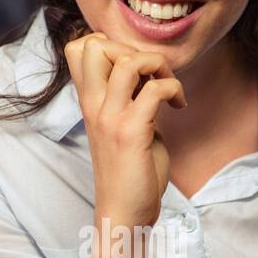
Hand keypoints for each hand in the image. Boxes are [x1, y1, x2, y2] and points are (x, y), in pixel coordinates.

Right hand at [64, 30, 185, 228]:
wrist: (123, 213)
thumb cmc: (128, 172)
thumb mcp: (120, 126)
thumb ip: (127, 98)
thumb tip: (147, 75)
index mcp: (89, 103)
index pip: (78, 48)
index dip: (109, 44)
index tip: (134, 67)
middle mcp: (94, 106)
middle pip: (95, 45)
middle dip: (131, 48)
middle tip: (152, 73)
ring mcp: (111, 118)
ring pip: (128, 61)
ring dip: (157, 65)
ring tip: (168, 86)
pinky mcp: (132, 133)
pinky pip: (156, 90)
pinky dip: (174, 90)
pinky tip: (179, 106)